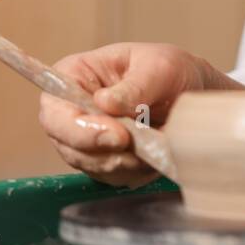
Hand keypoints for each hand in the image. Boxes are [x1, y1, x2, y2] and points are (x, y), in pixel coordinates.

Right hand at [37, 42, 232, 186]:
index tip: (118, 135)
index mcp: (73, 76)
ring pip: (91, 165)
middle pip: (69, 145)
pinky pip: (112, 177)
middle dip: (105, 153)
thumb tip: (104, 103)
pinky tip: (154, 156)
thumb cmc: (167, 69)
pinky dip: (135, 172)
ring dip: (125, 164)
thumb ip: (134, 86)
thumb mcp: (158, 67)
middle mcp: (71, 111)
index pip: (55, 110)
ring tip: (155, 146)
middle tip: (139, 146)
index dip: (79, 128)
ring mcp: (85, 139)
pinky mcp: (104, 159)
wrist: (189, 90)